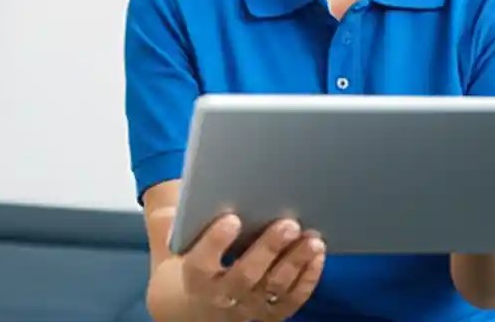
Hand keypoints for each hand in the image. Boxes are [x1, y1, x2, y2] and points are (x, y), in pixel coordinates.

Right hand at [181, 214, 326, 320]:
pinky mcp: (271, 312)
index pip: (201, 264)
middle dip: (268, 249)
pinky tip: (317, 254)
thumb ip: (180, 219)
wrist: (197, 309)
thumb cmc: (192, 263)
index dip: (216, 242)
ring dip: (295, 262)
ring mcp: (249, 307)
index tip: (232, 218)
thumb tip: (194, 184)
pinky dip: (308, 278)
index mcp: (196, 279)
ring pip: (274, 288)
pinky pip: (292, 299)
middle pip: (245, 276)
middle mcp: (222, 297)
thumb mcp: (177, 245)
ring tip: (312, 239)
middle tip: (288, 224)